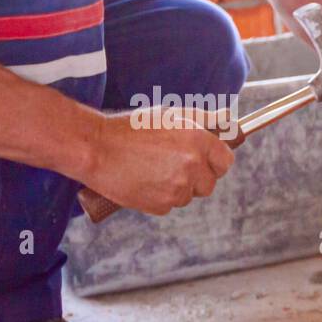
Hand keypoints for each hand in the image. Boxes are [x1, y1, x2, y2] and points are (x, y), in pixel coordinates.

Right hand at [82, 108, 235, 214]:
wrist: (94, 148)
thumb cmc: (130, 128)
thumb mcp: (169, 115)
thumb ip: (202, 118)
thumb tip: (227, 119)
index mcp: (198, 141)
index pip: (226, 161)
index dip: (215, 162)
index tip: (204, 161)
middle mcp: (192, 165)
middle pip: (209, 184)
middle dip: (196, 178)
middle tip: (172, 165)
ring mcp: (178, 188)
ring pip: (188, 196)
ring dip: (176, 188)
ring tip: (151, 170)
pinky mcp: (161, 205)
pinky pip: (169, 205)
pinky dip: (159, 197)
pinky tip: (142, 181)